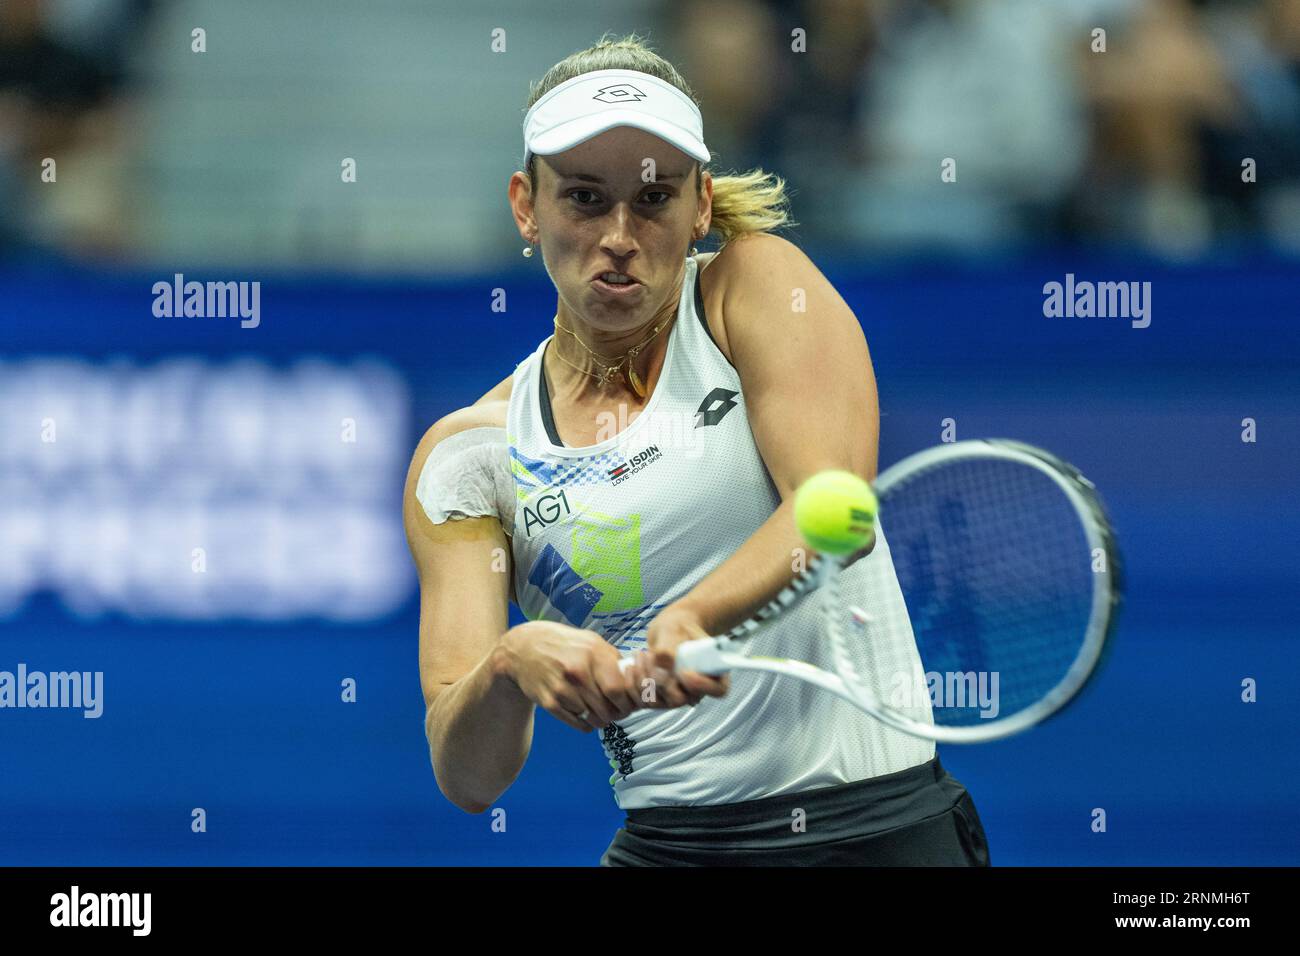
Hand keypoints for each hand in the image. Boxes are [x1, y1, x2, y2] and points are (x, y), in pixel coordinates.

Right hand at [498, 621, 641, 731]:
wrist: (524, 648)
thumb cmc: (564, 645)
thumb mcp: (591, 641)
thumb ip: (613, 659)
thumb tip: (635, 679)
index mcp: (593, 654)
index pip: (618, 690)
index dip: (627, 702)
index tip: (628, 704)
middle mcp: (577, 671)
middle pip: (607, 708)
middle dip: (616, 714)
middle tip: (616, 711)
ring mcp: (562, 689)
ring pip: (593, 718)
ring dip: (600, 719)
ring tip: (598, 710)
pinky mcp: (549, 703)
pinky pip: (577, 723)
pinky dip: (585, 723)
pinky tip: (584, 714)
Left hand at [635, 605, 729, 708]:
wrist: (668, 634)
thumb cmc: (678, 629)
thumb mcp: (675, 631)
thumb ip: (669, 647)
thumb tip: (662, 665)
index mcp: (714, 674)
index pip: (717, 690)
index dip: (702, 685)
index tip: (685, 671)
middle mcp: (695, 691)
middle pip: (679, 700)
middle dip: (659, 679)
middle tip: (651, 655)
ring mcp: (676, 698)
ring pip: (656, 701)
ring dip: (642, 678)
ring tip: (641, 654)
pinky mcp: (658, 699)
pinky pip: (642, 700)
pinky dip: (632, 683)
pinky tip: (632, 665)